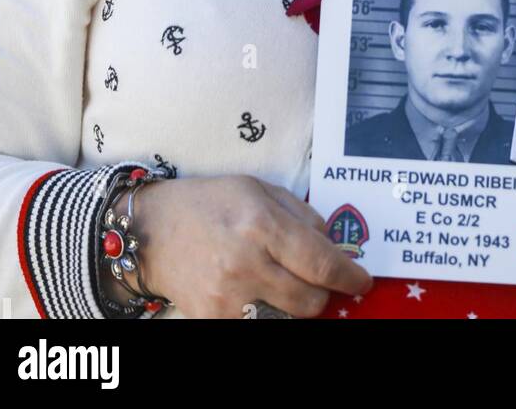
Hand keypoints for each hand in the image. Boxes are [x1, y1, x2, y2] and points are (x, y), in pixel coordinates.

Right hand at [133, 174, 372, 318]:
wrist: (153, 232)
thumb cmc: (210, 203)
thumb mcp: (258, 189)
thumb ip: (300, 214)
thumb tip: (332, 243)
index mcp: (261, 223)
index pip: (321, 263)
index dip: (350, 277)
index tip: (362, 281)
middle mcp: (246, 263)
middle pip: (310, 300)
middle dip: (323, 292)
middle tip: (317, 279)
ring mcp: (228, 297)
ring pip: (289, 318)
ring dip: (297, 305)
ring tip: (282, 283)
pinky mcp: (214, 320)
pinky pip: (259, 325)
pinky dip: (268, 314)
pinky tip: (258, 294)